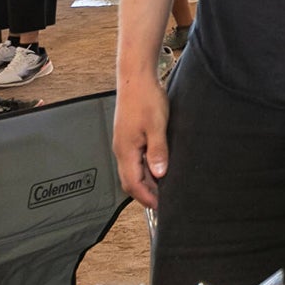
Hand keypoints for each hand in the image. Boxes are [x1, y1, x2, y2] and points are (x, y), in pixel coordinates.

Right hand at [112, 81, 170, 206]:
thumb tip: (159, 174)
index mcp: (126, 150)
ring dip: (146, 181)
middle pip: (129, 181)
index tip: (160, 206)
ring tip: (163, 186)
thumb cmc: (145, 98)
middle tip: (164, 200)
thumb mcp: (157, 126)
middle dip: (145, 193)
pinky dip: (144, 168)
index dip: (146, 197)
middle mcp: (121, 149)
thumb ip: (158, 151)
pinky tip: (157, 166)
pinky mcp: (128, 136)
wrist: (136, 78)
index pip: (132, 184)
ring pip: (132, 171)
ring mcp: (123, 143)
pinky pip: (134, 160)